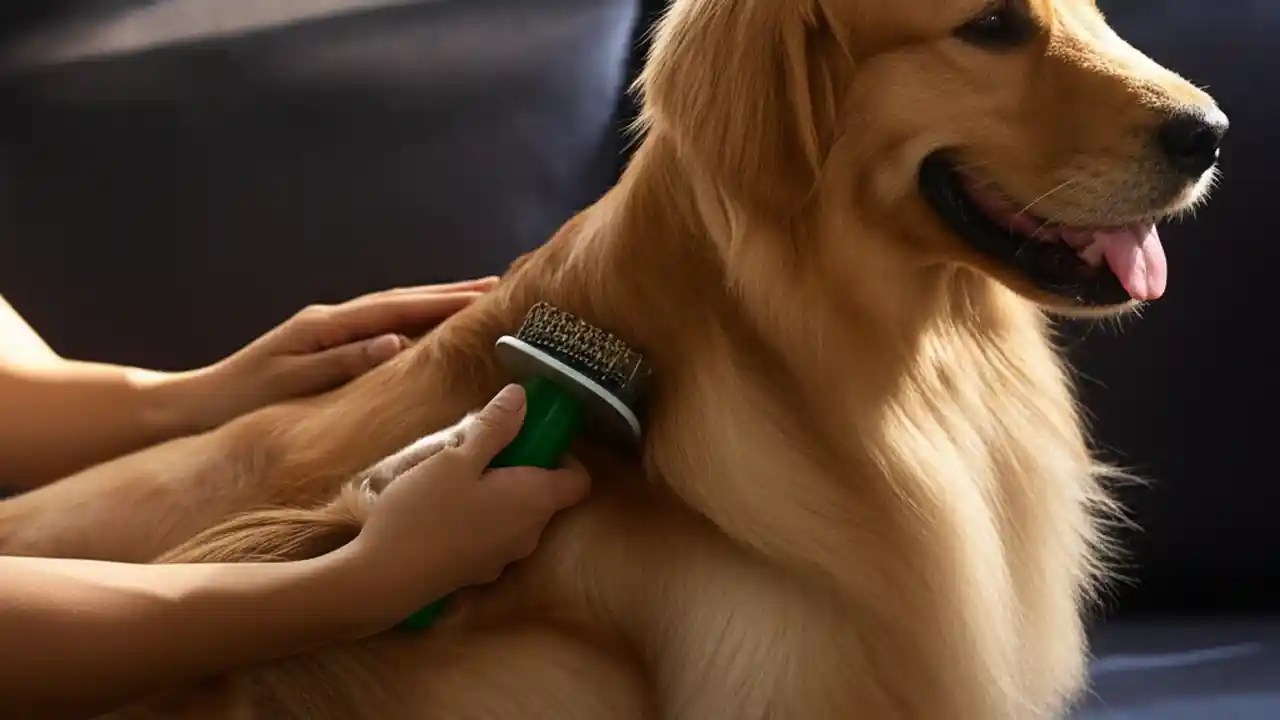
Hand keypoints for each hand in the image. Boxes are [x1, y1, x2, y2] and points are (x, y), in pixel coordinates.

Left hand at [181, 278, 497, 430]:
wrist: (195, 403)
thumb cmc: (241, 397)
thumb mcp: (291, 382)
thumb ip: (343, 360)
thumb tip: (395, 340)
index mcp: (325, 324)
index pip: (396, 308)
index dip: (443, 302)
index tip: (484, 295)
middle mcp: (329, 318)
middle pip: (400, 298)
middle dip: (448, 291)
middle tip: (494, 285)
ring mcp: (326, 327)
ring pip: (392, 307)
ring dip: (433, 301)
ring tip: (473, 298)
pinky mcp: (323, 341)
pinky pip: (379, 322)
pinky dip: (410, 317)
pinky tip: (427, 323)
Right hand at [344, 385, 591, 623]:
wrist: (385, 579)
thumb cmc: (426, 511)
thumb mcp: (457, 458)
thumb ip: (494, 428)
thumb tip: (522, 397)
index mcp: (535, 501)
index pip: (578, 481)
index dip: (563, 456)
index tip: (531, 439)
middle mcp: (530, 533)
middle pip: (545, 496)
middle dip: (521, 469)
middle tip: (482, 451)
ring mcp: (505, 558)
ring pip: (516, 516)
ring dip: (498, 494)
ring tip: (456, 479)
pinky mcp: (479, 573)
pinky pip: (493, 536)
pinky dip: (481, 520)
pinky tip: (443, 512)